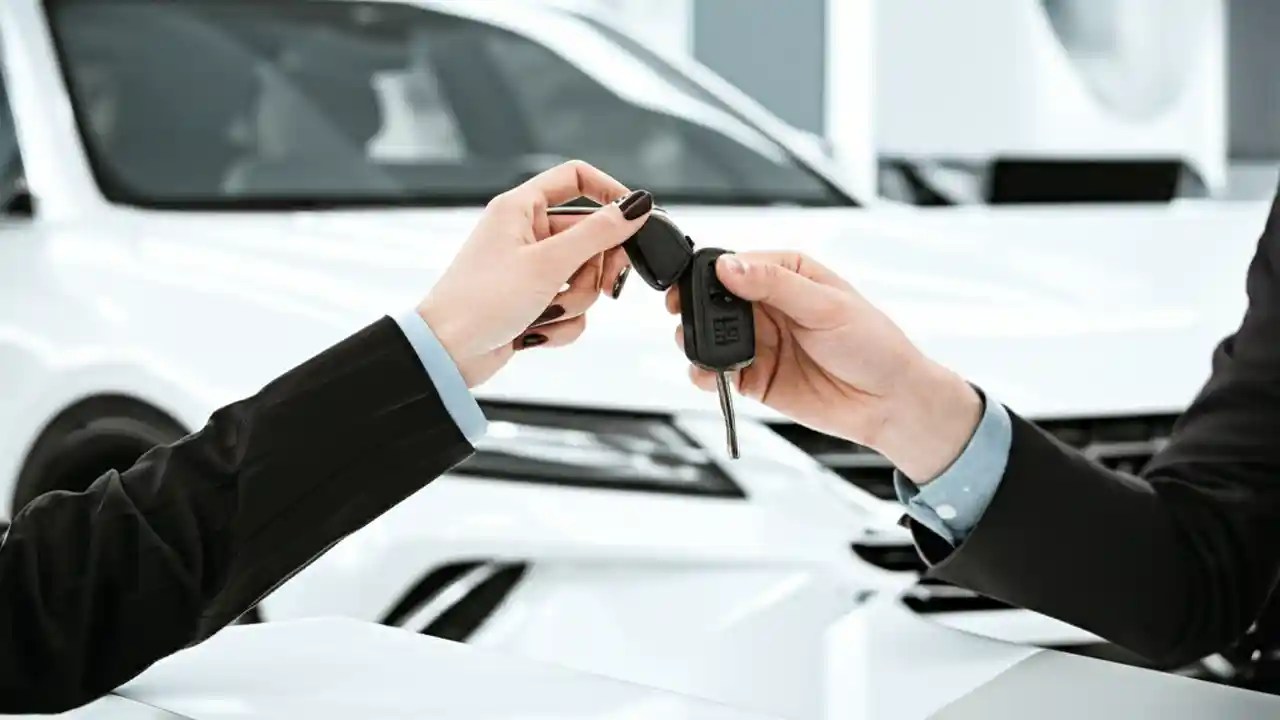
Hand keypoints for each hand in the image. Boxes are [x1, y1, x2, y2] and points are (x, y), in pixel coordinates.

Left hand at [419, 161, 651, 387]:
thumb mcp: (547, 263)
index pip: (576, 178)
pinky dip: (561, 323)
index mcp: (521, 208)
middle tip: (606, 285)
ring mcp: (531, 269)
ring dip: (574, 301)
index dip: (610, 192)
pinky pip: (571, 306)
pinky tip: (535, 332)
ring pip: (584, 277)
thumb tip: (636, 206)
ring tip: (546, 312)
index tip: (634, 217)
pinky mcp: (534, 301)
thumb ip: (597, 234)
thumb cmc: (481, 302)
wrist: (447, 355)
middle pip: (589, 237)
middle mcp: (526, 234)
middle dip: (594, 268)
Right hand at [666, 252, 981, 482]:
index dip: (710, 272)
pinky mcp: (754, 376)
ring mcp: (759, 341)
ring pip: (710, 336)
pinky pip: (718, 372)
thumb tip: (730, 266)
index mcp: (787, 274)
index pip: (736, 263)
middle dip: (695, 309)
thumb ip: (775, 285)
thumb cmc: (874, 345)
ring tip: (699, 349)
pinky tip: (708, 374)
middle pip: (714, 300)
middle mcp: (768, 306)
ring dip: (696, 341)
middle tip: (684, 316)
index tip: (694, 282)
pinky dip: (705, 373)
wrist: (890, 403)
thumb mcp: (827, 306)